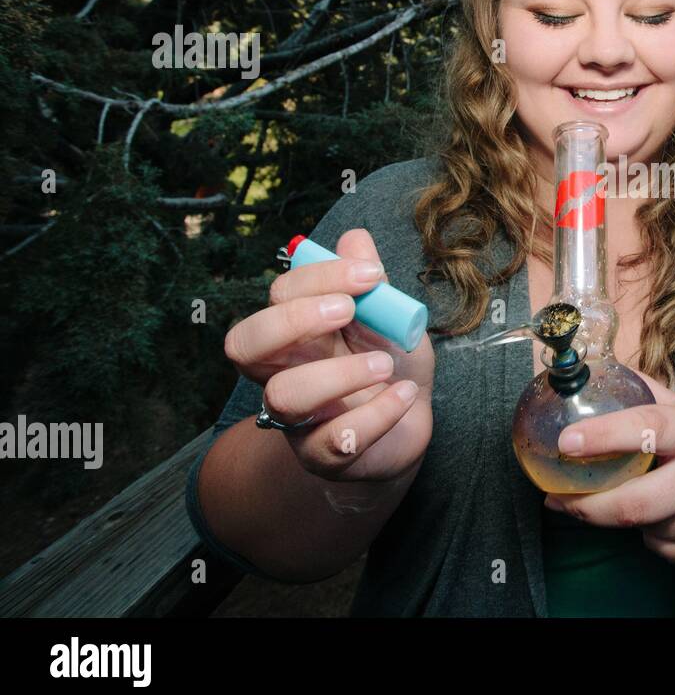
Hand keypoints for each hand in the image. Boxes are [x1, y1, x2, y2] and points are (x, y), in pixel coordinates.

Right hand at [223, 227, 434, 482]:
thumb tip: (354, 238)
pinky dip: (376, 415)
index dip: (318, 278)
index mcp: (295, 331)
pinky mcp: (325, 457)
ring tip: (385, 364)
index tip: (370, 274)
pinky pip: (335, 442)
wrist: (409, 421)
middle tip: (348, 310)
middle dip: (294, 320)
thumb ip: (370, 282)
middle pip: (245, 344)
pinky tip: (404, 395)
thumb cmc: (389, 361)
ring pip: (286, 396)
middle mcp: (283, 372)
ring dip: (340, 374)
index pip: (278, 295)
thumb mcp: (388, 317)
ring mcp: (298, 418)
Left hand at [543, 371, 674, 566]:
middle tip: (558, 499)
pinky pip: (657, 547)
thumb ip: (646, 393)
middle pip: (634, 504)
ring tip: (638, 496)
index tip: (565, 442)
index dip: (603, 436)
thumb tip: (594, 370)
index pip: (648, 429)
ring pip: (641, 527)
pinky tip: (667, 516)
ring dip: (625, 515)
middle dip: (587, 507)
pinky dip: (649, 533)